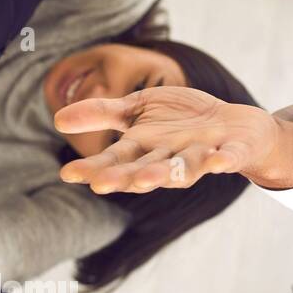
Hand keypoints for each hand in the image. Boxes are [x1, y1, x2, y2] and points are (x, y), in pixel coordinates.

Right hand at [56, 86, 274, 192]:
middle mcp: (169, 158)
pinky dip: (225, 161)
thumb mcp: (136, 108)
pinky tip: (219, 161)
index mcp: (144, 149)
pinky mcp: (232, 151)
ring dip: (167, 174)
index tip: (68, 173)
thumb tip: (57, 119)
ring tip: (147, 178)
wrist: (235, 124)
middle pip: (144, 170)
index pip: (114, 160)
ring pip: (183, 169)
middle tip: (102, 184)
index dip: (93, 168)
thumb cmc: (180, 118)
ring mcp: (201, 156)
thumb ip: (102, 114)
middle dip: (125, 177)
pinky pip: (230, 158)